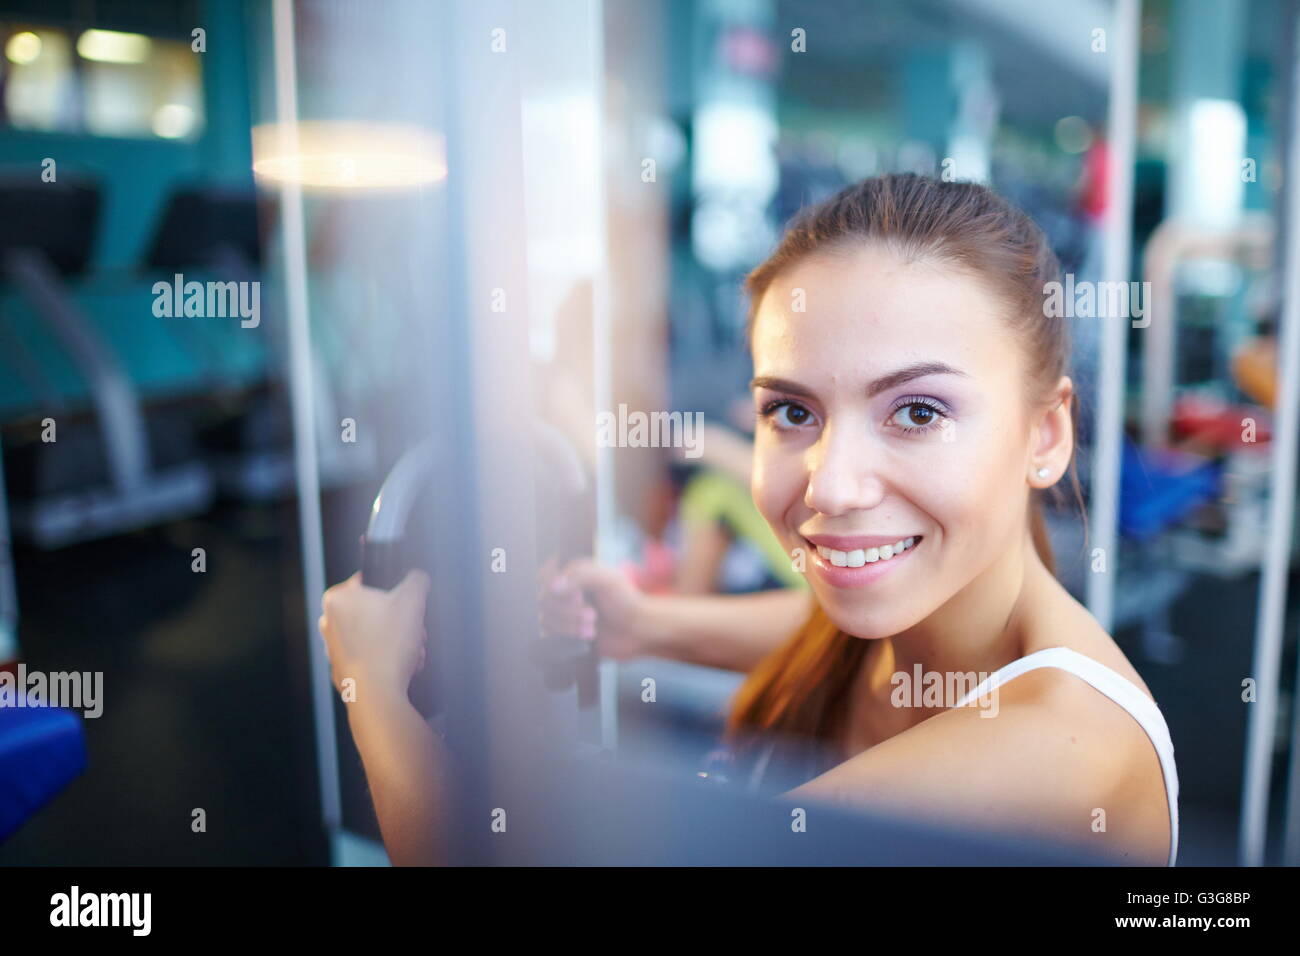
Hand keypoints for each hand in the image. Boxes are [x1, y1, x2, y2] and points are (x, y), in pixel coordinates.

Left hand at [319, 570, 430, 698]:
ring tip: (412, 652)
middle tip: (414, 632)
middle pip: (377, 612)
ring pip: (378, 636)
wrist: (377, 695)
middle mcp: (330, 623)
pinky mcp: (344, 671)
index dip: (396, 594)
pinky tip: (403, 667)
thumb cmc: (387, 647)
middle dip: (402, 623)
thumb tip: (418, 578)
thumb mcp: (412, 600)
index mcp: (338, 599)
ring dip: (400, 643)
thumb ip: (417, 580)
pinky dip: (389, 661)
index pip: (371, 582)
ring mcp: (334, 649)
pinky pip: (373, 658)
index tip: (407, 607)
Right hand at [537, 556, 652, 659]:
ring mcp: (562, 610)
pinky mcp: (563, 630)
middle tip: (592, 615)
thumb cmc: (625, 601)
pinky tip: (587, 635)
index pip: (545, 574)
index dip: (556, 587)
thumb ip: (580, 575)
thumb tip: (553, 586)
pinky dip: (568, 635)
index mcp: (572, 571)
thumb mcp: (607, 580)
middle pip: (545, 599)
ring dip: (569, 625)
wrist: (636, 631)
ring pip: (546, 618)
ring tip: (593, 627)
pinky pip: (550, 634)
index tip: (579, 596)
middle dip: (568, 611)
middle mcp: (564, 589)